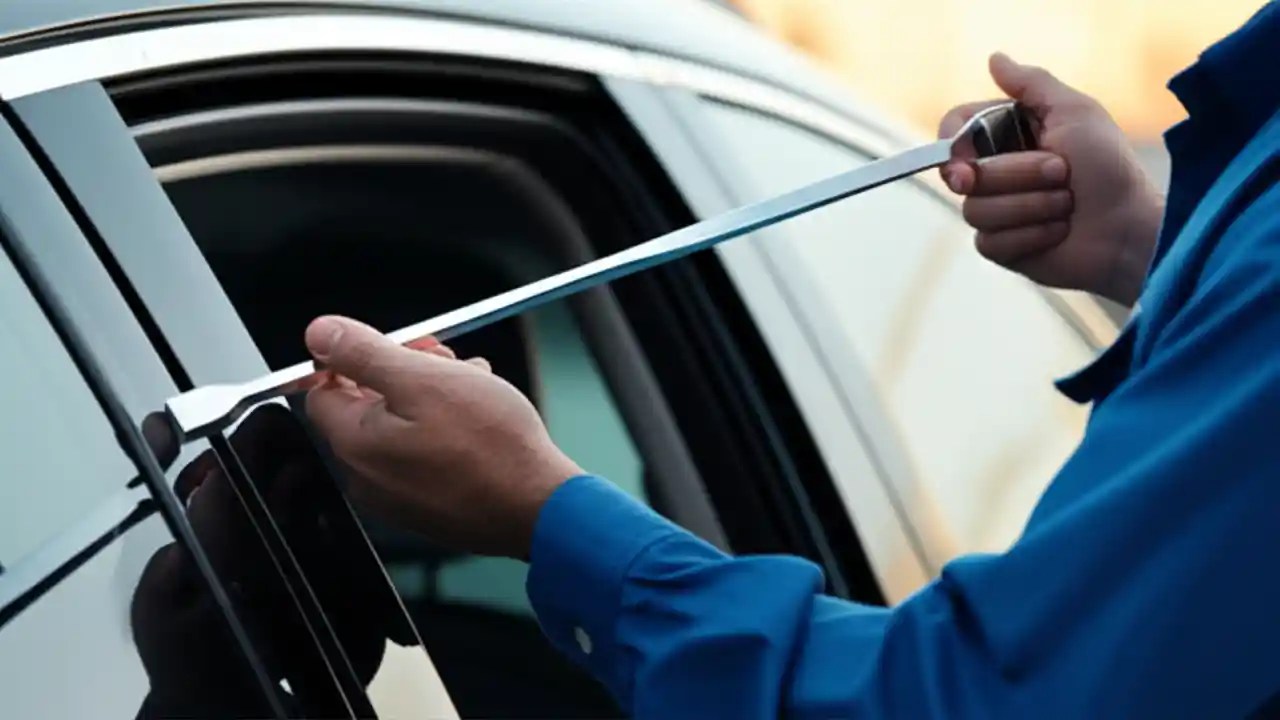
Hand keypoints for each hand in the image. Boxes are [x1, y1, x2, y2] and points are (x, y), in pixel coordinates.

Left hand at [303, 315, 582, 558]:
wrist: (540, 506)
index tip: (397, 346)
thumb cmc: (491, 446)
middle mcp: (368, 478)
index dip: (357, 358)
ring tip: (474, 386)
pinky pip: (424, 457)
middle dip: (405, 373)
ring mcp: (399, 499)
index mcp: (356, 444)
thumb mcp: (424, 378)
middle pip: (367, 406)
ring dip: (433, 397)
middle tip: (445, 361)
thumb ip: (363, 353)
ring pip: (401, 429)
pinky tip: (479, 418)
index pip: (324, 388)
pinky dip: (445, 432)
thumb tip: (320, 333)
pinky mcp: (430, 509)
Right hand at [939, 53, 1164, 306]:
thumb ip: (1032, 84)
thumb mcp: (1075, 112)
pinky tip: (1058, 232)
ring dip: (1031, 206)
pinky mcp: (1001, 247)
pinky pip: (989, 242)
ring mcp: (996, 211)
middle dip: (1019, 175)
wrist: (1128, 227)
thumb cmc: (1108, 168)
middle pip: (964, 174)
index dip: (952, 147)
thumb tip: (995, 58)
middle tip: (1062, 173)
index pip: (953, 131)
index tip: (967, 163)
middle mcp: (995, 172)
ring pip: (976, 210)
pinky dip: (1030, 235)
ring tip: (1066, 206)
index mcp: (1007, 136)